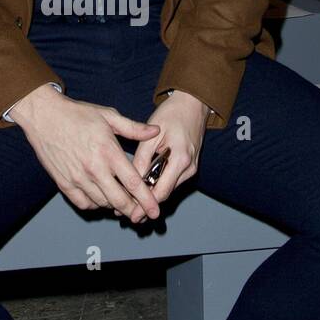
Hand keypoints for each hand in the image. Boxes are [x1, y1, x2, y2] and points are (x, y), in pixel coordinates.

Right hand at [11, 85, 161, 221]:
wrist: (44, 115)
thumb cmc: (76, 114)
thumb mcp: (108, 115)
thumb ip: (134, 128)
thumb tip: (155, 131)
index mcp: (108, 152)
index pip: (133, 183)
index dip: (147, 200)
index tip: (155, 210)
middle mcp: (94, 168)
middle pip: (119, 201)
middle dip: (133, 210)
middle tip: (140, 212)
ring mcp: (77, 178)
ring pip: (102, 204)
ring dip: (114, 206)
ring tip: (120, 200)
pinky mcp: (63, 183)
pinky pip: (83, 203)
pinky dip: (94, 205)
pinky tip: (100, 197)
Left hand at [120, 91, 209, 222]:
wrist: (192, 105)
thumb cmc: (171, 115)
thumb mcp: (152, 136)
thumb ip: (142, 159)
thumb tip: (131, 180)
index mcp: (180, 160)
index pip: (161, 192)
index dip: (145, 205)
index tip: (131, 214)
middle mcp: (189, 168)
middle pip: (165, 194)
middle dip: (146, 205)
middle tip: (127, 214)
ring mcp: (191, 168)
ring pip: (168, 189)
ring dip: (151, 196)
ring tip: (131, 205)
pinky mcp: (189, 166)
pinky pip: (171, 181)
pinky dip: (158, 186)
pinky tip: (144, 190)